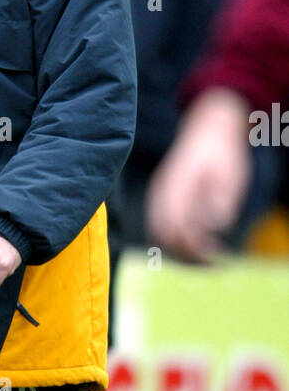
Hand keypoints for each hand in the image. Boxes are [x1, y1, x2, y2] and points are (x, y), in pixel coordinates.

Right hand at [145, 89, 251, 261]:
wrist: (208, 127)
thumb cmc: (222, 152)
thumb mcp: (230, 174)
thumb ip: (223, 199)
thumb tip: (216, 226)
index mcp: (177, 187)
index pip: (173, 227)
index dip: (190, 246)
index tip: (213, 254)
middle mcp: (163, 193)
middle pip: (162, 235)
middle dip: (185, 254)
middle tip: (212, 262)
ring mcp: (160, 195)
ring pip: (158, 234)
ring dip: (180, 250)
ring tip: (208, 258)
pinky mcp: (164, 198)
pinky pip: (161, 226)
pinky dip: (177, 240)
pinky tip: (200, 243)